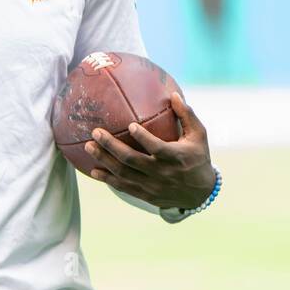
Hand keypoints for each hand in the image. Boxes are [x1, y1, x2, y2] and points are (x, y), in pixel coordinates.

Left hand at [84, 93, 215, 210]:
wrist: (200, 194)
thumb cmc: (198, 158)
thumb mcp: (199, 135)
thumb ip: (186, 115)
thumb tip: (174, 94)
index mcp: (175, 157)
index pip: (157, 148)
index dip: (143, 138)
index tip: (130, 126)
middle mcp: (162, 173)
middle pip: (132, 160)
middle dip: (111, 146)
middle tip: (95, 133)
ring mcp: (152, 186)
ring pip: (123, 174)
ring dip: (104, 160)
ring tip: (89, 146)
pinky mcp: (145, 195)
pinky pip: (123, 187)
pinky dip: (107, 179)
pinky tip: (94, 171)